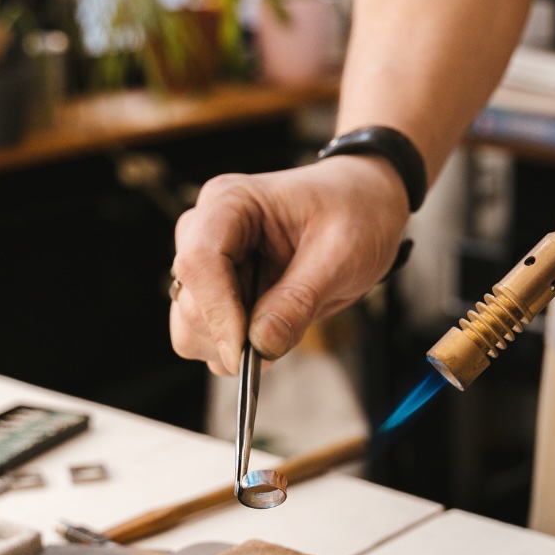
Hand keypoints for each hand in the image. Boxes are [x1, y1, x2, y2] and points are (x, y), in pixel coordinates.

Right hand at [170, 155, 408, 374]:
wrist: (365, 210)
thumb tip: (261, 345)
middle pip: (189, 303)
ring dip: (234, 346)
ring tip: (286, 323)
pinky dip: (238, 351)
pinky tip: (275, 329)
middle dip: (232, 334)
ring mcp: (208, 266)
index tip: (245, 350)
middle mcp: (205, 232)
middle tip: (287, 331)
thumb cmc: (355, 216)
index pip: (198, 262)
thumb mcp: (342, 254)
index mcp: (229, 203)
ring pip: (190, 329)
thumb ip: (299, 300)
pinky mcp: (216, 295)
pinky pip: (207, 340)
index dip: (217, 312)